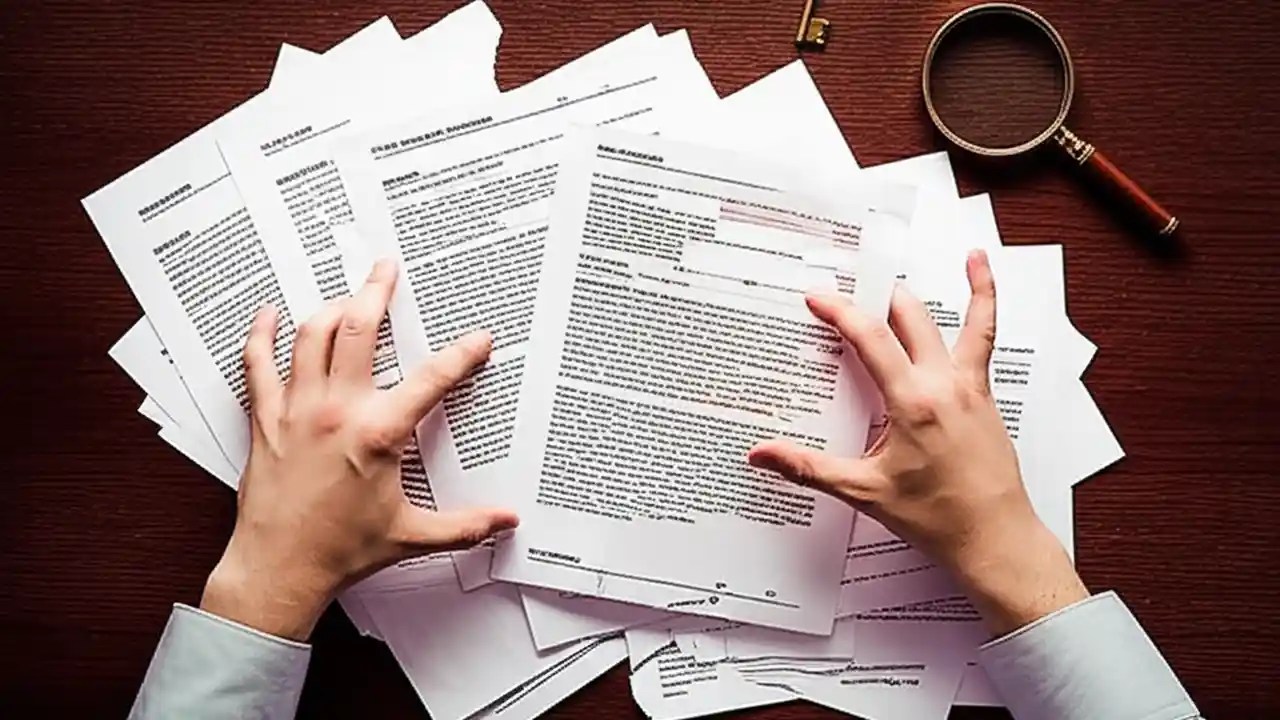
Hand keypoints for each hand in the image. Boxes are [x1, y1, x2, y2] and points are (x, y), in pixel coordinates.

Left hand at [200, 260, 518, 640]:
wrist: (279, 570)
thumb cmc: (342, 552)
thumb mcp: (412, 535)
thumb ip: (465, 525)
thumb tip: (508, 520)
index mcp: (378, 434)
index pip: (432, 380)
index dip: (462, 355)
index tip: (480, 339)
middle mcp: (337, 410)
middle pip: (359, 329)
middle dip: (378, 291)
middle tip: (388, 268)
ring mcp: (297, 410)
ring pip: (312, 335)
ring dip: (331, 306)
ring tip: (348, 294)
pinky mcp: (266, 420)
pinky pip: (258, 364)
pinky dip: (263, 334)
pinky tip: (269, 314)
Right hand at [748, 250, 1085, 633]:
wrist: (995, 539)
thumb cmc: (937, 518)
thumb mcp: (864, 492)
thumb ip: (809, 468)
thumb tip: (762, 455)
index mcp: (913, 402)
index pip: (869, 339)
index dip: (839, 311)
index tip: (817, 298)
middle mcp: (945, 385)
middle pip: (911, 318)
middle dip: (879, 294)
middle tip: (854, 279)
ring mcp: (972, 388)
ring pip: (967, 323)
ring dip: (968, 288)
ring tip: (970, 255)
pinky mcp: (986, 399)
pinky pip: (988, 347)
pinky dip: (990, 317)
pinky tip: (990, 304)